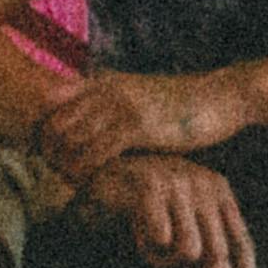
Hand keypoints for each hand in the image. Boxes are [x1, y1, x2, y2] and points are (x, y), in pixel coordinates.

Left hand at [33, 66, 237, 178]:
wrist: (222, 96)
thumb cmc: (184, 104)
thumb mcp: (141, 96)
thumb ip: (115, 105)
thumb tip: (93, 128)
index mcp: (104, 81)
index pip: (52, 103)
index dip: (45, 132)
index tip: (53, 155)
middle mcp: (107, 89)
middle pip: (53, 124)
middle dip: (51, 153)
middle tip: (60, 176)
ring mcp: (120, 106)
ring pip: (69, 140)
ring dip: (66, 167)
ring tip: (74, 184)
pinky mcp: (137, 125)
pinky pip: (96, 153)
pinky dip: (88, 173)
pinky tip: (93, 186)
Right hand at [90, 151, 257, 267]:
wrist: (93, 182)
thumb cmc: (139, 210)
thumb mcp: (178, 231)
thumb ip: (202, 256)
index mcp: (218, 191)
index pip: (241, 242)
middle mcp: (204, 183)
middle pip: (217, 254)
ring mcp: (179, 181)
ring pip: (189, 251)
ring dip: (164, 262)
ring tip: (145, 246)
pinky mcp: (152, 185)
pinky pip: (160, 239)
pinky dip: (145, 245)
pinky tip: (133, 231)